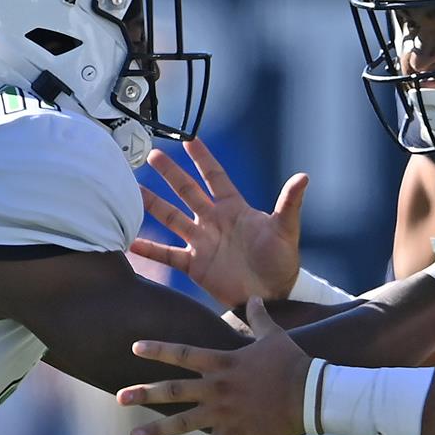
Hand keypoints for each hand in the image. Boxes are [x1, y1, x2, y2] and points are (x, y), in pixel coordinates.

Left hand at [119, 297, 309, 434]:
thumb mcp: (275, 336)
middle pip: (173, 390)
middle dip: (144, 393)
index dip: (158, 350)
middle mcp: (217, 388)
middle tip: (119, 398)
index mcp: (223, 363)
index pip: (183, 354)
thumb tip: (255, 298)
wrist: (311, 394)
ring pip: (183, 423)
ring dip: (156, 431)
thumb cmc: (294, 363)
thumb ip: (259, 318)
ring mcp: (224, 413)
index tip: (134, 348)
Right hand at [131, 138, 308, 308]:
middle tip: (153, 154)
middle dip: (171, 173)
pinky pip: (167, 254)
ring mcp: (202, 242)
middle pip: (187, 191)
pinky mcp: (195, 265)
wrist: (272, 296)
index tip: (189, 139)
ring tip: (133, 189)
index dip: (203, 158)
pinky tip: (130, 241)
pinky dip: (149, 248)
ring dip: (153, 204)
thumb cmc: (281, 261)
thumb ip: (289, 202)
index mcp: (234, 208)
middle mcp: (213, 221)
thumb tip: (304, 176)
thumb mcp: (285, 229)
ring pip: (171, 217)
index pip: (215, 176)